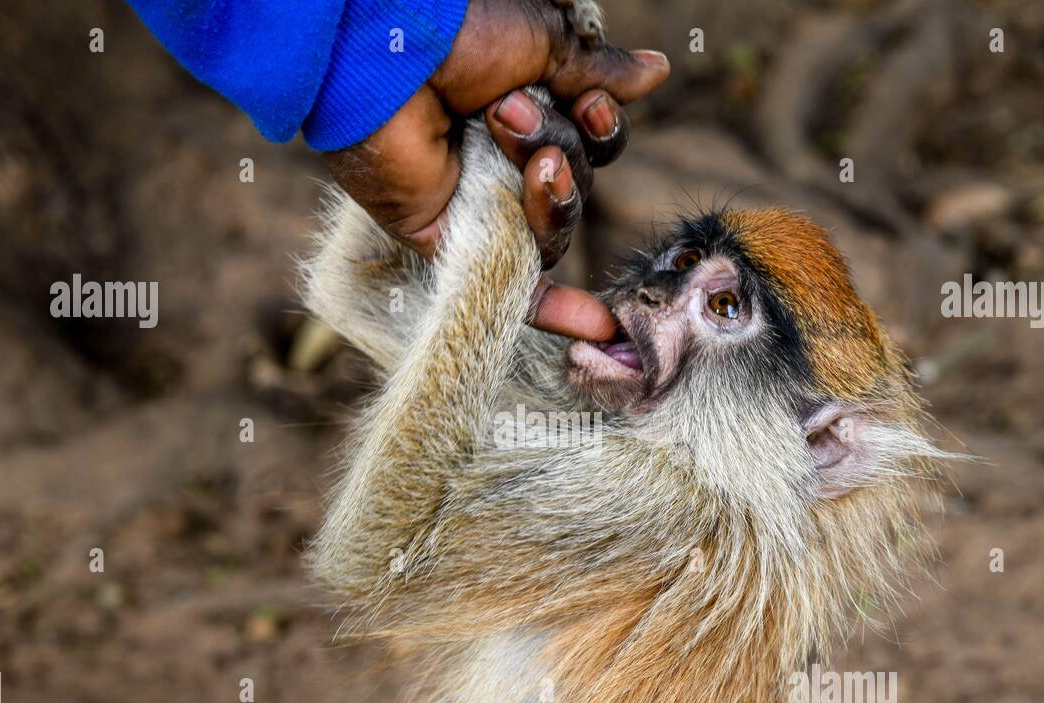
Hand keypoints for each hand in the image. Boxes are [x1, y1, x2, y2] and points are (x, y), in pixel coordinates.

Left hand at [323, 0, 668, 340]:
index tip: (587, 101)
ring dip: (548, 191)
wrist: (386, 59)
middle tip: (504, 110)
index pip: (594, 142)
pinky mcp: (456, 242)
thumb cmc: (457, 34)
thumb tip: (658, 71)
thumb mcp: (541, 44)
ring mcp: (484, 206)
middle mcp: (509, 163)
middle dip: (558, 146)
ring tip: (506, 144)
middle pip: (578, 184)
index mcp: (532, 112)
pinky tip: (597, 326)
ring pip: (556, 228)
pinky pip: (517, 288)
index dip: (600, 128)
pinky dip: (558, 310)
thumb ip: (596, 73)